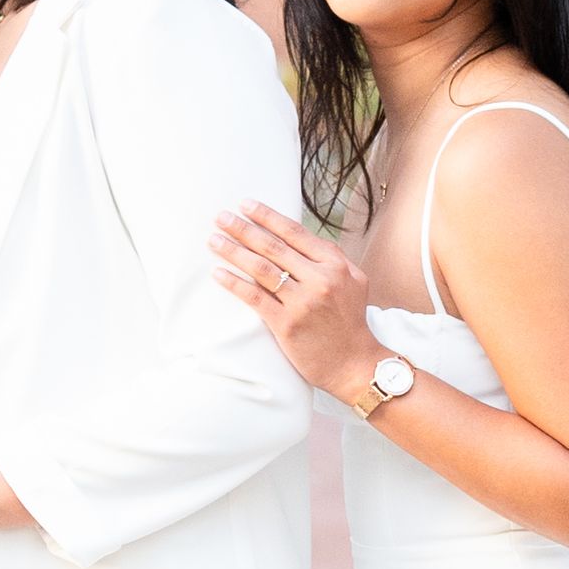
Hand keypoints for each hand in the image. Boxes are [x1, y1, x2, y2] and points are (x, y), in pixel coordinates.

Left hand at [208, 199, 381, 399]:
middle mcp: (320, 279)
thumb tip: (296, 237)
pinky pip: (255, 297)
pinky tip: (218, 273)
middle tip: (221, 217)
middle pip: (274, 247)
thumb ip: (329, 258)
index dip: (267, 217)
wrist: (355, 364)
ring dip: (233, 251)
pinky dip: (234, 283)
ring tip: (214, 240)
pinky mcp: (287, 324)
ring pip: (261, 269)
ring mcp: (303, 302)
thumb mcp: (353, 281)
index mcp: (335, 265)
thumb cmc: (350, 321)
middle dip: (244, 229)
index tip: (245, 205)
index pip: (295, 233)